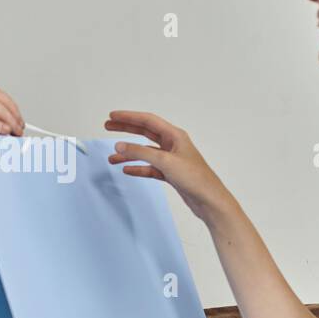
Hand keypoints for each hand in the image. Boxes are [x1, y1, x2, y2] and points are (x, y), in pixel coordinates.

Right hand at [104, 111, 234, 223]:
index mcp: (175, 136)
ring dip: (128, 153)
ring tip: (113, 156)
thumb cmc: (196, 179)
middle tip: (109, 126)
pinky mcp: (170, 173)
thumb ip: (140, 153)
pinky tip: (127, 170)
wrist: (209, 200)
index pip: (147, 121)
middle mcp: (172, 145)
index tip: (113, 116)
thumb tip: (120, 146)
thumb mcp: (165, 162)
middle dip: (126, 129)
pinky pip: (149, 167)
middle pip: (144, 132)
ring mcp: (171, 159)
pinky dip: (137, 168)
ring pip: (145, 151)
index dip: (129, 117)